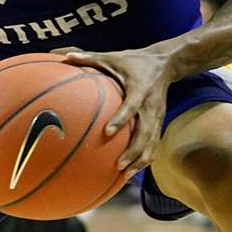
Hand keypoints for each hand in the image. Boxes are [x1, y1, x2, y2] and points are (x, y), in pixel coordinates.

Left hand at [56, 46, 167, 174]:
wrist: (165, 63)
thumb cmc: (134, 60)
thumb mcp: (113, 57)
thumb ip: (90, 58)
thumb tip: (66, 57)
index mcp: (139, 88)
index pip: (131, 106)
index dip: (121, 119)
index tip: (107, 132)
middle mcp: (150, 105)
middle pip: (145, 133)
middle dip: (133, 151)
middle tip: (117, 165)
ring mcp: (157, 115)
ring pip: (152, 142)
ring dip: (140, 160)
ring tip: (125, 175)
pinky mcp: (159, 121)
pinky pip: (154, 143)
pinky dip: (145, 158)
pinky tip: (132, 170)